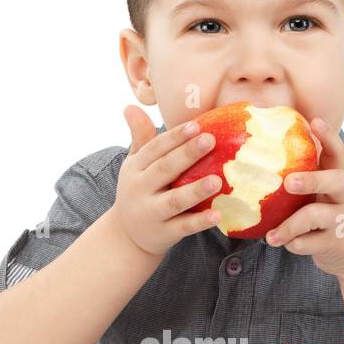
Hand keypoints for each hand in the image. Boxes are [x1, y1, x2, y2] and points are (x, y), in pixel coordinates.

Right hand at [109, 106, 224, 257]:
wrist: (125, 237)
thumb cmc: (139, 192)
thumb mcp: (134, 166)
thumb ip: (139, 138)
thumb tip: (131, 106)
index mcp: (135, 168)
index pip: (155, 149)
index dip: (175, 137)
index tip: (196, 125)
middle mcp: (140, 189)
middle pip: (164, 169)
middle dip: (186, 154)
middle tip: (210, 140)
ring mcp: (151, 213)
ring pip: (174, 201)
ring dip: (195, 190)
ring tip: (218, 180)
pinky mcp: (164, 233)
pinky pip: (183, 227)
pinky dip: (200, 222)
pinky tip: (217, 214)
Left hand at [264, 117, 343, 277]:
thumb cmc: (332, 222)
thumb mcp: (327, 200)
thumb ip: (306, 186)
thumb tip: (259, 168)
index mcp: (337, 184)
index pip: (337, 155)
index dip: (329, 137)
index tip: (315, 121)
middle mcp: (342, 199)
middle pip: (337, 180)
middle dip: (313, 179)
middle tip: (289, 182)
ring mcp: (341, 222)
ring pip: (318, 216)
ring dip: (291, 224)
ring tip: (271, 237)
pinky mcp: (335, 244)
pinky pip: (311, 243)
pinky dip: (295, 244)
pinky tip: (283, 244)